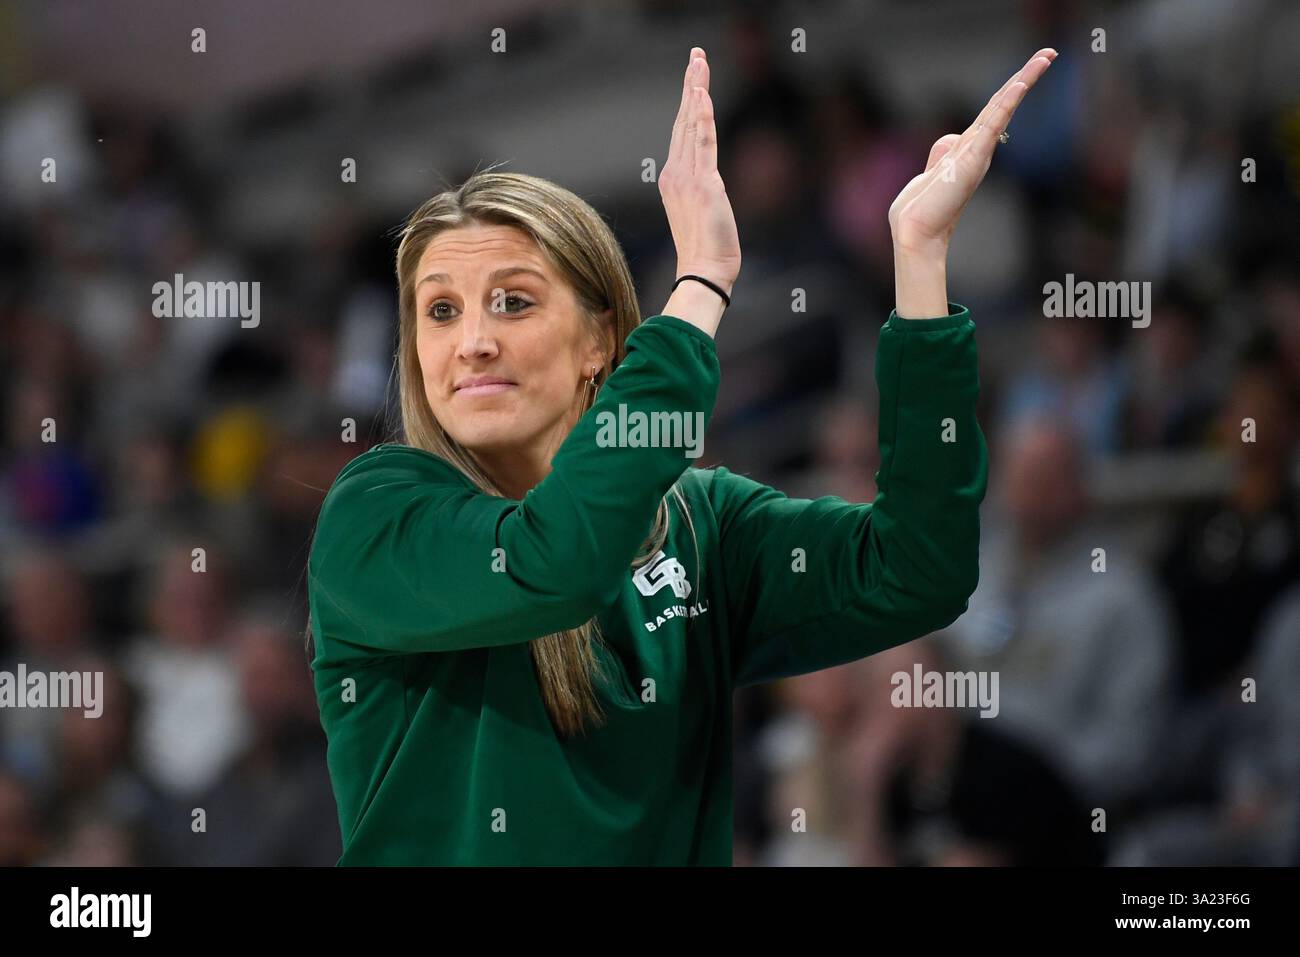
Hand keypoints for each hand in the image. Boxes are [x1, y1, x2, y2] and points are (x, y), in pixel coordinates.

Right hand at [660, 47, 740, 295]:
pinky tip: (701, 94)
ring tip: (699, 63)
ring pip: (691, 124)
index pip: (682, 132)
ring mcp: (687, 177)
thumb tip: (707, 180)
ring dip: (696, 90)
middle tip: (696, 56)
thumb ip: (701, 188)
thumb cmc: (705, 248)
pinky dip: (701, 116)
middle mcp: (675, 173)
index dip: (688, 102)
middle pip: (683, 120)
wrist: (705, 269)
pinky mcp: (704, 183)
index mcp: (672, 178)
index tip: (694, 78)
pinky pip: (703, 142)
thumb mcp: (701, 210)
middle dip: (691, 85)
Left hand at [889, 48, 1056, 258]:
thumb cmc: (921, 209)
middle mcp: (978, 148)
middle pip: (1003, 103)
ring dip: (1023, 80)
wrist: (915, 231)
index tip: (1029, 68)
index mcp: (969, 148)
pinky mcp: (973, 160)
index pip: (992, 111)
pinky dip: (1006, 104)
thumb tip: (949, 140)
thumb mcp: (930, 172)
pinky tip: (1020, 85)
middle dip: (1026, 76)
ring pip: (1003, 108)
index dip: (1009, 88)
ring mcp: (978, 153)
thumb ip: (942, 154)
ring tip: (1045, 57)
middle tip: (1049, 52)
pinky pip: (993, 125)